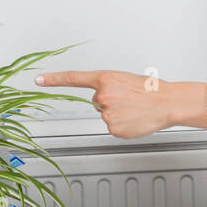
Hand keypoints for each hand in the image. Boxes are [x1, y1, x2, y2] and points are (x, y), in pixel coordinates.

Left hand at [33, 69, 206, 137]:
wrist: (168, 102)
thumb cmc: (151, 90)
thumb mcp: (126, 81)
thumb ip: (108, 88)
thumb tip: (100, 101)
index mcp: (105, 79)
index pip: (73, 78)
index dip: (53, 79)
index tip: (38, 80)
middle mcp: (102, 95)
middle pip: (96, 101)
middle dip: (110, 101)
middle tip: (129, 99)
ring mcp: (107, 113)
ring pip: (105, 114)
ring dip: (118, 113)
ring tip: (135, 109)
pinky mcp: (113, 128)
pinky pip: (113, 126)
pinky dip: (123, 124)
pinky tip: (135, 119)